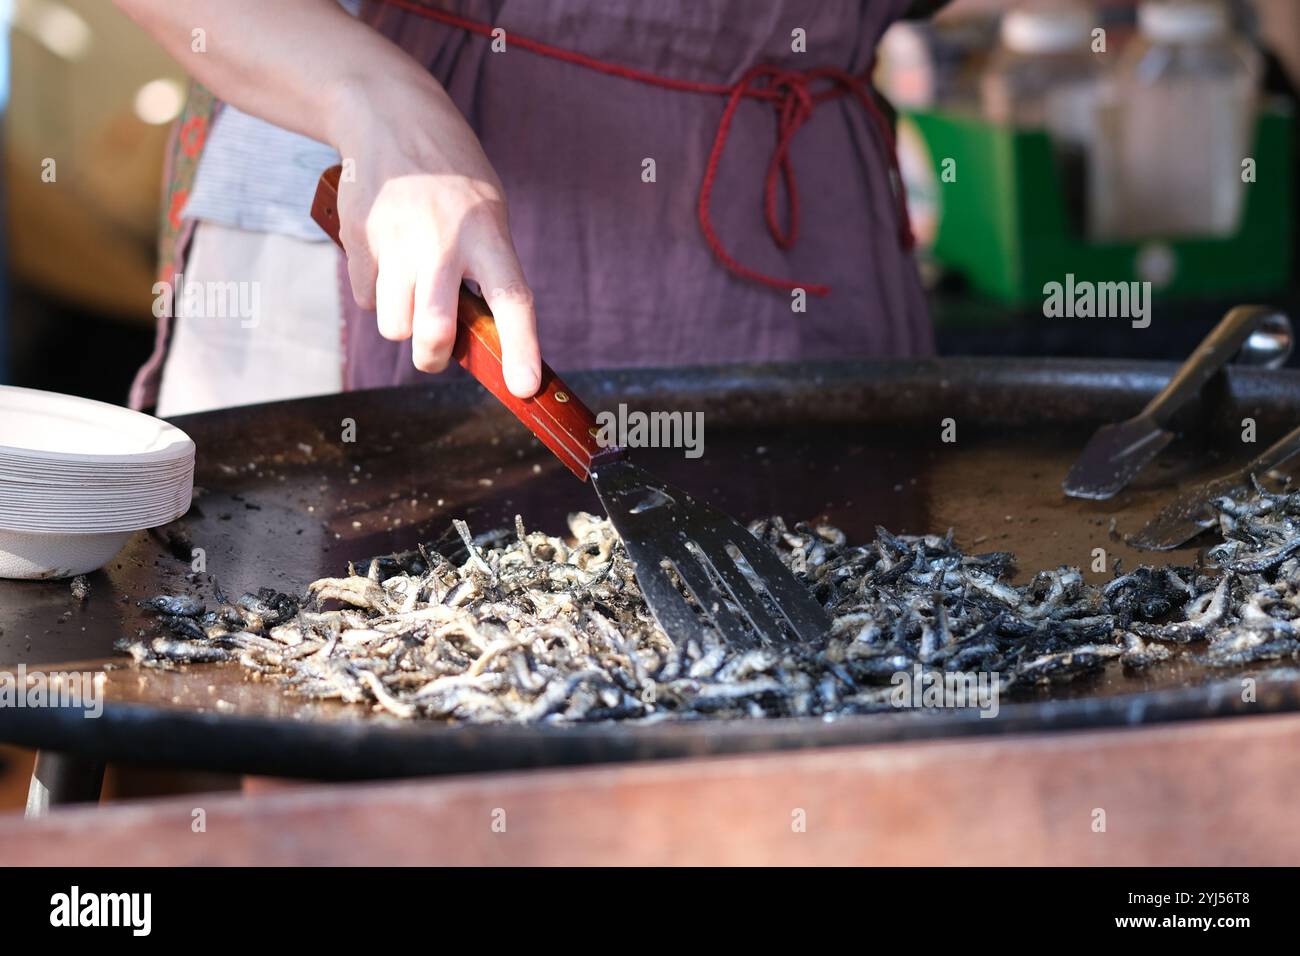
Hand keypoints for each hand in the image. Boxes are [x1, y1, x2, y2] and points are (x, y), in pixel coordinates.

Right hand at [330, 74, 540, 396]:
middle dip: (433, 356)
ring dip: (402, 323)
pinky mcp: (359, 242)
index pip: (512, 300)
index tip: (525, 387)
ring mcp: (396, 242)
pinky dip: (377, 293)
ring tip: (410, 292)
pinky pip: (367, 299)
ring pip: (393, 325)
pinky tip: (386, 255)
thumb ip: (486, 269)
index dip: (521, 349)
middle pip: (433, 332)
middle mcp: (442, 242)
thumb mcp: (487, 211)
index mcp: (487, 233)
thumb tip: (477, 339)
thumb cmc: (452, 178)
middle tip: (436, 352)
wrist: (388, 115)